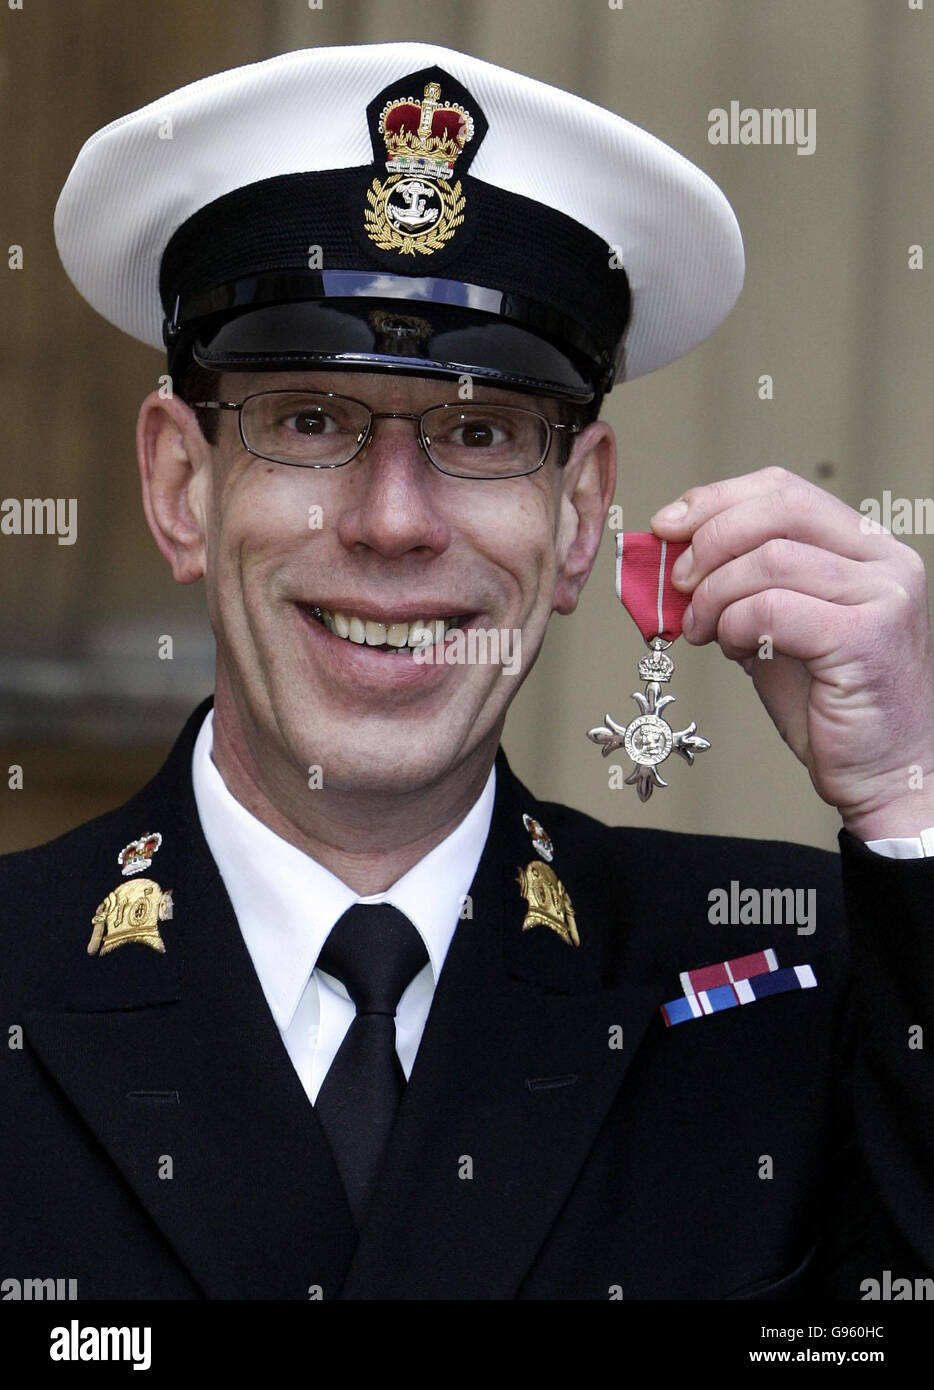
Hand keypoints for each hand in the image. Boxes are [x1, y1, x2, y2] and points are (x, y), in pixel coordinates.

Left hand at [650, 467, 933, 839]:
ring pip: (768, 559)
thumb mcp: (778, 626)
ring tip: (703, 631)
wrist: (885, 772)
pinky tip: (734, 651)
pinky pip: (771, 608)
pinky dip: (733, 626)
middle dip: (709, 539)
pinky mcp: (865, 637)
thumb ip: (744, 584)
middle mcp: (884, 561)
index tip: (666, 525)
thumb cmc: (830, 704)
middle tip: (678, 582)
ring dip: (715, 595)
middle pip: (777, 509)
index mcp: (866, 547)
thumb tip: (674, 551)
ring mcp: (882, 596)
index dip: (716, 500)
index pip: (784, 490)